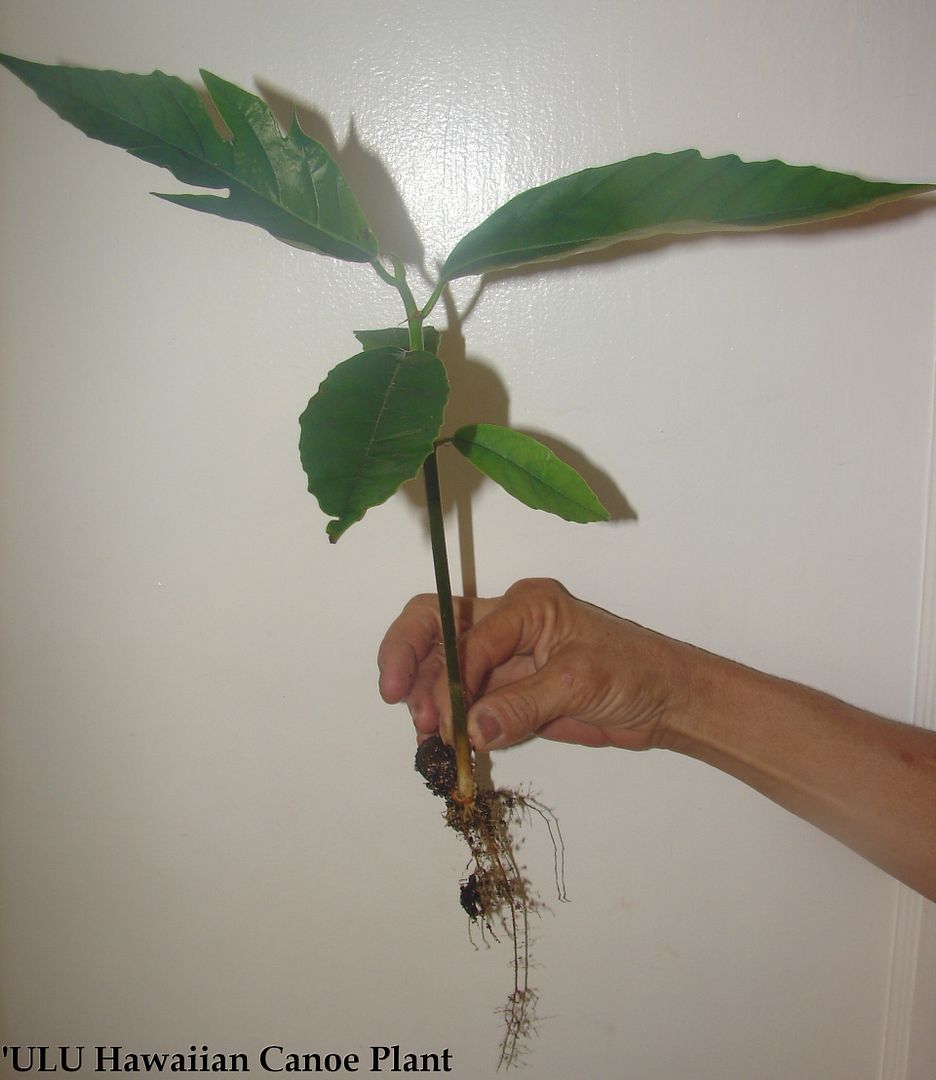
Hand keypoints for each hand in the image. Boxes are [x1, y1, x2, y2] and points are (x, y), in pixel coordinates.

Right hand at [378, 577, 696, 752]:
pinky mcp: (507, 689)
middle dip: (411, 659)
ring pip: (443, 664)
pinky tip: (437, 740)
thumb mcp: (580, 684)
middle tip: (400, 702)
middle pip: (437, 626)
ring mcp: (504, 657)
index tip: (447, 721)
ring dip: (425, 695)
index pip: (469, 636)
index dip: (451, 678)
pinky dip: (445, 716)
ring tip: (423, 735)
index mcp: (527, 606)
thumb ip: (523, 705)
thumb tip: (471, 730)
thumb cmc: (634, 673)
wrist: (665, 701)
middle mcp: (508, 623)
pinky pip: (464, 697)